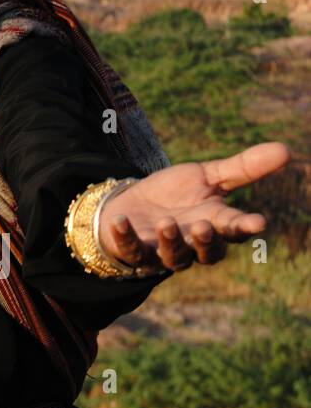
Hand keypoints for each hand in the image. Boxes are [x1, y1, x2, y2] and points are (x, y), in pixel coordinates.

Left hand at [99, 141, 289, 271]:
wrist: (133, 205)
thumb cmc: (175, 194)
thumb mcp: (206, 176)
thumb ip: (242, 169)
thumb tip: (287, 150)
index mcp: (215, 224)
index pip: (235, 229)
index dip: (245, 227)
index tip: (258, 222)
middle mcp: (192, 243)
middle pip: (207, 251)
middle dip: (206, 240)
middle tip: (203, 226)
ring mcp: (163, 250)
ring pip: (173, 257)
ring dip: (171, 242)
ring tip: (166, 223)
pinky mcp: (133, 250)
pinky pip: (130, 250)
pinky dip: (125, 237)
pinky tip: (121, 222)